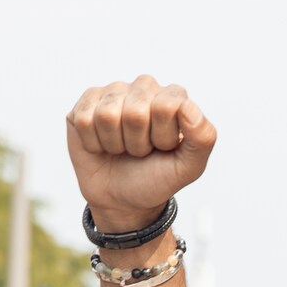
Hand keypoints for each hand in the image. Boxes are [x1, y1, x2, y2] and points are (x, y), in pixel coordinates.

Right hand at [66, 76, 216, 232]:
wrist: (123, 200)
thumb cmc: (156, 178)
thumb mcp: (189, 167)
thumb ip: (203, 138)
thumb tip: (188, 106)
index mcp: (173, 96)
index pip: (166, 107)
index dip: (163, 137)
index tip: (163, 148)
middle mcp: (143, 87)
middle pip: (135, 112)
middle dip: (138, 143)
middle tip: (141, 151)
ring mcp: (113, 92)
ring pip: (107, 116)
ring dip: (115, 143)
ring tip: (122, 148)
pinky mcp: (85, 103)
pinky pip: (84, 120)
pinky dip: (93, 143)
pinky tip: (102, 145)